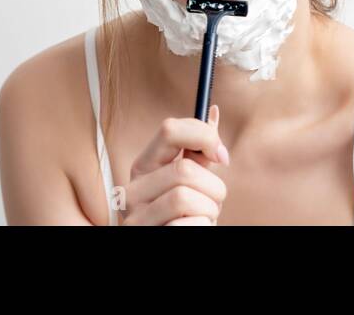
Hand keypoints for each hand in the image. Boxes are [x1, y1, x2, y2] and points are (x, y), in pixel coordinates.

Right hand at [121, 104, 229, 225]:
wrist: (167, 242)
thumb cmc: (181, 215)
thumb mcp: (188, 181)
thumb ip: (199, 151)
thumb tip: (213, 111)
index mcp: (143, 167)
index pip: (169, 129)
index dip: (204, 136)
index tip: (221, 156)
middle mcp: (131, 190)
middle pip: (185, 169)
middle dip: (213, 188)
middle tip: (212, 201)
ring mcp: (135, 217)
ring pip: (187, 198)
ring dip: (209, 211)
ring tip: (202, 218)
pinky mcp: (146, 236)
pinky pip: (191, 225)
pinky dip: (203, 228)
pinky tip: (193, 230)